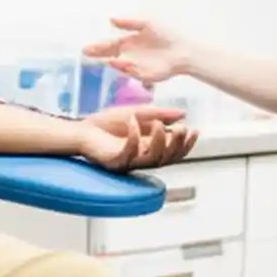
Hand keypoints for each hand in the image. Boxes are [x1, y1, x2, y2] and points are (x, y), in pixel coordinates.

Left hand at [78, 105, 198, 171]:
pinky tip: (132, 120)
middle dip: (176, 145)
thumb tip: (183, 114)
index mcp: (149, 150)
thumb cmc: (107, 125)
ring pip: (151, 159)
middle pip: (166, 159)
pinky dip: (132, 136)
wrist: (81, 130)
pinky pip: (128, 153)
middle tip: (182, 129)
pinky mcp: (114, 161)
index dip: (186, 145)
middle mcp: (141, 159)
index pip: (173, 153)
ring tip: (158, 124)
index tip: (194, 129)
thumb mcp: (138, 113)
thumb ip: (160, 114)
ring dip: (158, 141)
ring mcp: (128, 162)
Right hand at [83, 18, 190, 85]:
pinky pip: (132, 73)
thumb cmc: (167, 34)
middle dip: (99, 54)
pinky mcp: (144, 76)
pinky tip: (122, 62)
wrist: (184, 49)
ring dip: (114, 62)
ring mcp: (136, 66)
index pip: (110, 45)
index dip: (98, 47)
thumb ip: (129, 22)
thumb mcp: (147, 22)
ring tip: (109, 58)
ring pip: (120, 65)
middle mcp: (129, 55)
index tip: (86, 48)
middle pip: (110, 55)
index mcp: (129, 42)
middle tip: (87, 53)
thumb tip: (110, 19)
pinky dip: (126, 69)